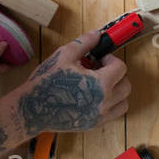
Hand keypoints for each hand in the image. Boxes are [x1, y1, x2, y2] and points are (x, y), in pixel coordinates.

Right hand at [15, 31, 129, 137]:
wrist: (32, 109)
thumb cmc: (46, 83)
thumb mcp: (64, 55)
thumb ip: (84, 43)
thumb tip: (96, 34)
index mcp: (100, 84)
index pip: (120, 68)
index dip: (110, 59)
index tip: (99, 58)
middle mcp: (104, 102)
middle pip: (126, 85)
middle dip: (116, 73)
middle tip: (100, 69)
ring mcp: (100, 115)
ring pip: (123, 102)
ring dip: (117, 90)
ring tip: (101, 84)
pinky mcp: (93, 124)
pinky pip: (113, 114)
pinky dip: (111, 104)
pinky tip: (96, 96)